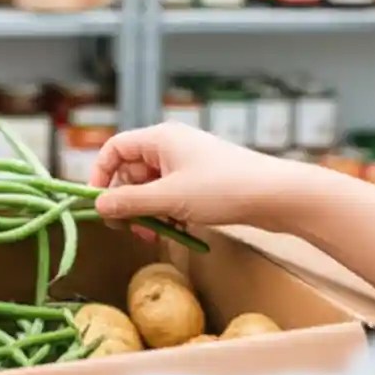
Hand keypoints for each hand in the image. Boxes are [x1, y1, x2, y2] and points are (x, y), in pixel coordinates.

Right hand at [90, 122, 295, 228]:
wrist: (276, 195)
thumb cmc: (223, 189)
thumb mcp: (169, 199)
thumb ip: (130, 202)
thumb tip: (98, 206)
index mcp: (160, 139)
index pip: (115, 148)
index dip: (100, 174)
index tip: (98, 204)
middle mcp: (171, 146)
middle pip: (132, 171)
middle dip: (128, 202)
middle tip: (130, 230)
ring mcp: (188, 163)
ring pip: (152, 188)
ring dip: (149, 213)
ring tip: (157, 235)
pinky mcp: (203, 181)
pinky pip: (172, 196)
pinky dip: (169, 214)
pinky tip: (179, 232)